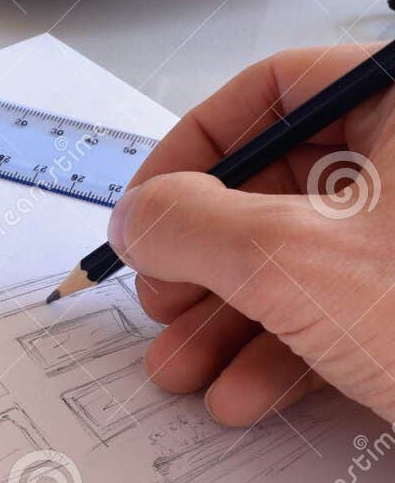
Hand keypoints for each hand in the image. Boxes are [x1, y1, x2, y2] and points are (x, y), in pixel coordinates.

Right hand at [108, 44, 394, 425]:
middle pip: (277, 185)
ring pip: (301, 258)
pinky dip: (283, 351)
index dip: (192, 152)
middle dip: (203, 263)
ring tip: (186, 368)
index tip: (147, 210)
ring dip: (227, 322)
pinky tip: (247, 391)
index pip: (274, 90)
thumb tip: (140, 216)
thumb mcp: (295, 262)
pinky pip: (340, 308)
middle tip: (164, 301)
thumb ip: (193, 226)